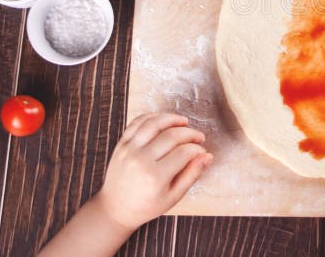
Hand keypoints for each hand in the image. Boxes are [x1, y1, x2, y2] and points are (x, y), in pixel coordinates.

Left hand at [94, 113, 212, 229]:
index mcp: (155, 177)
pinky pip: (137, 122)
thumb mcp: (173, 197)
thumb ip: (192, 175)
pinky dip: (152, 116)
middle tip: (198, 137)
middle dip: (190, 133)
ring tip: (184, 122)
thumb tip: (208, 156)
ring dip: (172, 118)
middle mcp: (140, 160)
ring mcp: (129, 150)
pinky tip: (164, 120)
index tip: (202, 151)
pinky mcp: (121, 144)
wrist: (116, 208)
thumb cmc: (146, 205)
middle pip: (172, 135)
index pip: (184, 152)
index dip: (198, 149)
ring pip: (154, 123)